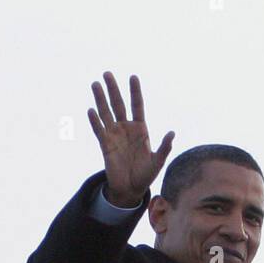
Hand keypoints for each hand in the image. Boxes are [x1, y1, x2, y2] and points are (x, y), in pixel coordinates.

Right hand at [86, 71, 173, 207]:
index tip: (133, 77)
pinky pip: (99, 130)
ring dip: (100, 99)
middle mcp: (126, 129)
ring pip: (106, 113)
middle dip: (113, 89)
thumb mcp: (158, 161)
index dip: (135, 92)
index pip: (137, 106)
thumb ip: (164, 147)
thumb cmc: (146, 174)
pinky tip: (92, 110)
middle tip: (107, 73)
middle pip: (118, 104)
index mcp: (140, 129)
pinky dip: (95, 121)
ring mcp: (114, 135)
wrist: (131, 189)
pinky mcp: (105, 145)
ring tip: (95, 84)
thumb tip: (172, 133)